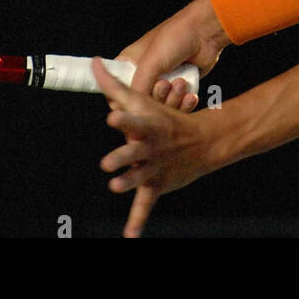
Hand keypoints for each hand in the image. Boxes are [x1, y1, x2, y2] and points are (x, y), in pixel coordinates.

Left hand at [93, 57, 220, 237]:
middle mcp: (151, 148)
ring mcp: (155, 169)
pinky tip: (130, 236)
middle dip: (122, 157)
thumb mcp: (143, 100)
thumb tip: (94, 63)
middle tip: (107, 163)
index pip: (134, 121)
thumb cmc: (165, 119)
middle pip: (135, 152)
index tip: (112, 117)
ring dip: (129, 184)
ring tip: (115, 187)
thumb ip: (114, 86)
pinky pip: (145, 205)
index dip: (123, 120)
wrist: (204, 142)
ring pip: (140, 178)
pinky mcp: (157, 186)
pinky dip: (137, 220)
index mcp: (147, 127)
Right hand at [116, 0, 229, 103]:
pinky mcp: (179, 86)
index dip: (126, 100)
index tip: (136, 103)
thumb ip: (138, 87)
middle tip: (165, 84)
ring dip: (172, 99)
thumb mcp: (151, 63)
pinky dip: (183, 103)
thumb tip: (134, 110)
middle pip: (142, 102)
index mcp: (129, 62)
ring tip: (181, 83)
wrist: (205, 33)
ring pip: (161, 105)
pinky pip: (177, 105)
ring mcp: (163, 80)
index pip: (118, 88)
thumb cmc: (174, 39)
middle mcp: (144, 72)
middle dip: (156, 97)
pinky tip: (189, 94)